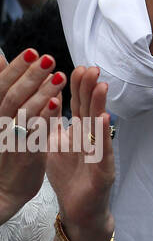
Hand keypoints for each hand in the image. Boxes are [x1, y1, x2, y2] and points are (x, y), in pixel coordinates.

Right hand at [0, 49, 62, 221]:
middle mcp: (0, 126)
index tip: (32, 51)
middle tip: (46, 57)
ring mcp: (11, 141)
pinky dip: (44, 117)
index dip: (15, 69)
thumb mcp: (2, 116)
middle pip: (11, 96)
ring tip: (58, 76)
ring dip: (41, 93)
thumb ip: (5, 89)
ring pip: (23, 114)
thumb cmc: (5, 147)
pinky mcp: (25, 156)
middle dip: (29, 76)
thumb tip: (0, 58)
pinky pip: (34, 134)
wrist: (4, 189)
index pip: (0, 88)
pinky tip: (56, 103)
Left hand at [45, 67, 114, 240]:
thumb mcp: (56, 148)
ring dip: (100, 105)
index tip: (77, 67)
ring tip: (100, 86)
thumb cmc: (71, 178)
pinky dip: (103, 135)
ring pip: (98, 126)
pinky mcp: (103, 171)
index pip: (79, 105)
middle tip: (91, 68)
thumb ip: (54, 127)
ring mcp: (100, 154)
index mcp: (79, 133)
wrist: (80, 210)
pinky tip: (104, 120)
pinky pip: (103, 151)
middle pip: (89, 110)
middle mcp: (92, 140)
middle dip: (90, 89)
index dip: (78, 87)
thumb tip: (48, 103)